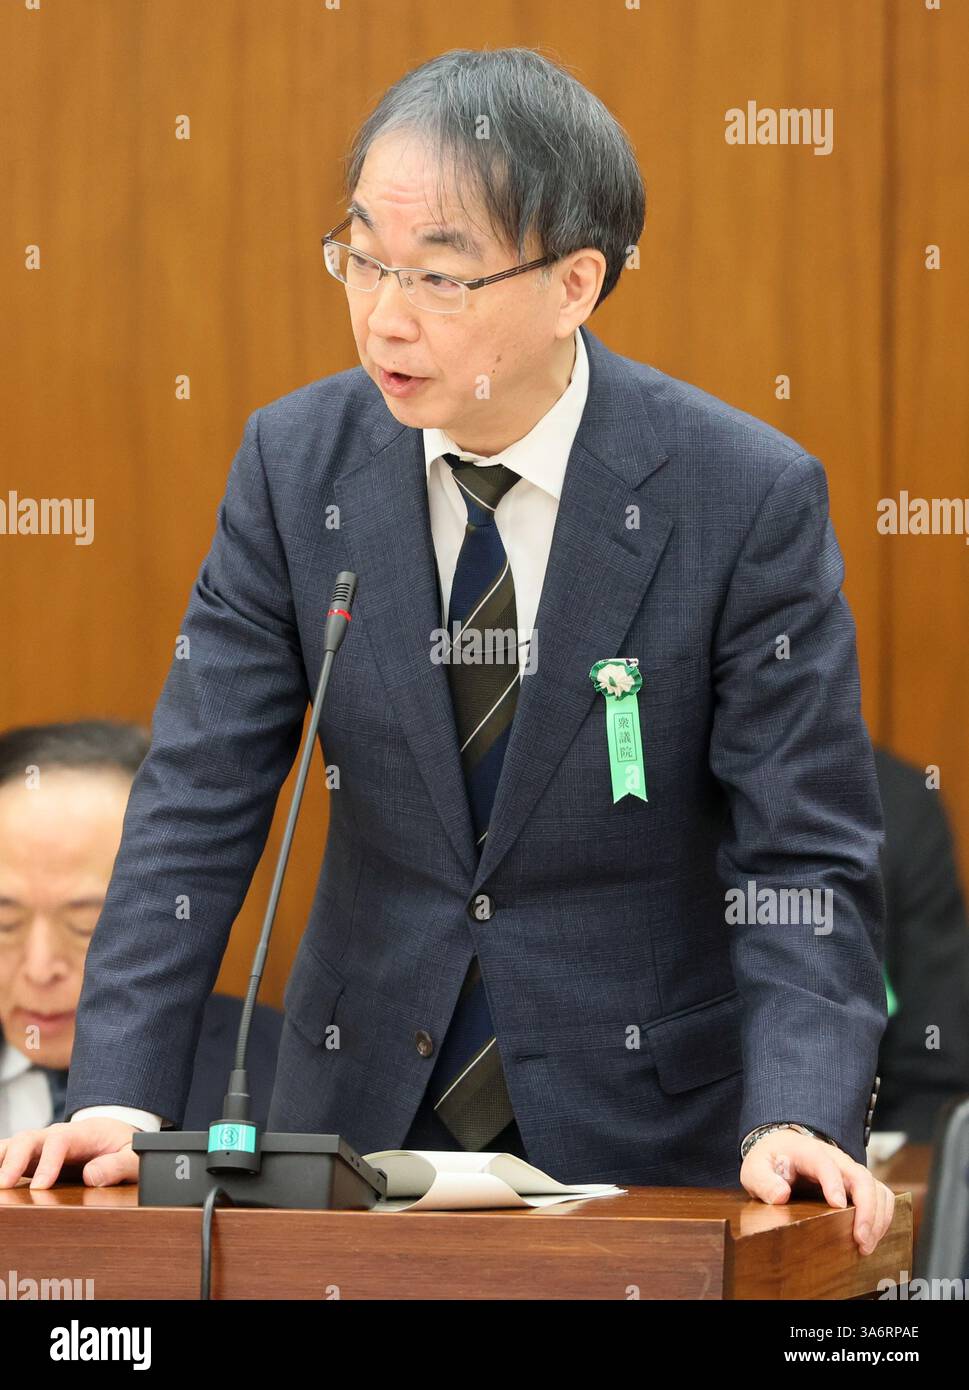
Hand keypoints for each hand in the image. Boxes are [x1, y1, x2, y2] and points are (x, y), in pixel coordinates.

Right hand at [0, 1119, 139, 1189]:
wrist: (113, 1135)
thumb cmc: (122, 1145)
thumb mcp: (132, 1154)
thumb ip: (118, 1164)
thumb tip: (92, 1177)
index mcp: (81, 1133)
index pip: (60, 1141)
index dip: (48, 1162)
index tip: (41, 1187)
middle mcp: (54, 1136)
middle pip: (28, 1139)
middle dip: (13, 1161)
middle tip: (3, 1185)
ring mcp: (39, 1147)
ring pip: (12, 1146)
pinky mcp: (30, 1159)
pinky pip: (7, 1158)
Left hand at [740, 1128, 894, 1255]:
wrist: (782, 1150)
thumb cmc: (770, 1161)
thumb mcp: (756, 1168)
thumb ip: (763, 1180)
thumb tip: (780, 1196)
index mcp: (807, 1151)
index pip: (825, 1163)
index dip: (833, 1183)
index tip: (837, 1205)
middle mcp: (835, 1159)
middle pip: (861, 1177)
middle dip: (866, 1209)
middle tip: (860, 1240)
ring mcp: (849, 1171)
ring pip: (876, 1188)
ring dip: (878, 1217)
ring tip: (866, 1246)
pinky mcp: (857, 1184)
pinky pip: (880, 1197)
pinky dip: (882, 1217)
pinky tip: (872, 1238)